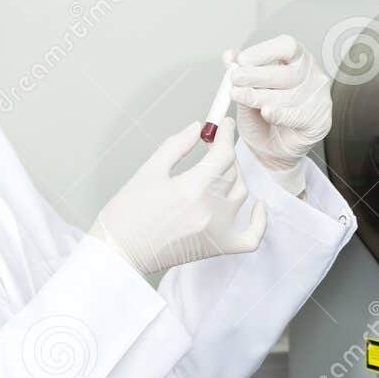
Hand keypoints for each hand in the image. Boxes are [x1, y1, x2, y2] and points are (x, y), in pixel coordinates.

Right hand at [89, 120, 267, 274]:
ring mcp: (217, 232)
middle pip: (232, 171)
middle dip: (224, 153)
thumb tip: (198, 127)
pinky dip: (260, 222)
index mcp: (191, 189)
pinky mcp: (218, 249)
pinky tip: (258, 206)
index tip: (223, 124)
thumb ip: (176, 146)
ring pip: (241, 194)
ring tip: (218, 170)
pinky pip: (252, 237)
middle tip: (213, 145)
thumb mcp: (148, 171)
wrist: (118, 253)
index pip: (223, 153)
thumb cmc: (126, 214)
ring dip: (233, 177)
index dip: (226, 134)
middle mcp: (209, 211)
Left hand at [223, 35, 331, 196]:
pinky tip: (266, 112)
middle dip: (257, 75)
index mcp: (296, 60)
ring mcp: (319, 98)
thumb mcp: (246, 91)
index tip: (241, 60)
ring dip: (261, 96)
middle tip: (235, 79)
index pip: (286, 46)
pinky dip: (280, 114)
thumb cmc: (261, 117)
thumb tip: (228, 56)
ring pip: (290, 94)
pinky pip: (299, 116)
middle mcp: (311, 75)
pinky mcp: (320, 121)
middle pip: (288, 71)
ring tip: (241, 97)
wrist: (268, 149)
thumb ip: (240, 74)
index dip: (264, 51)